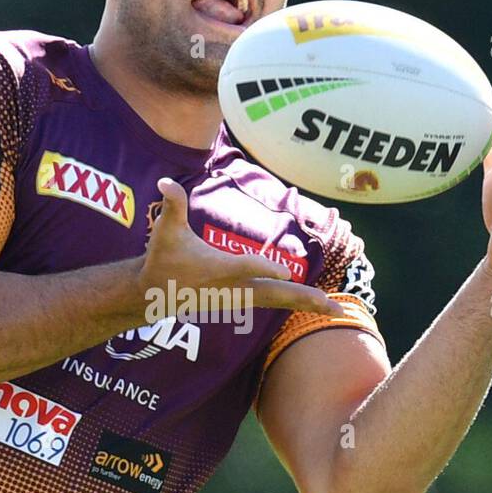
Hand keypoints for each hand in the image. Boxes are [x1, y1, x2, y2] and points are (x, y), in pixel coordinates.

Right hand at [141, 179, 343, 315]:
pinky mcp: (241, 301)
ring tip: (336, 309)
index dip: (262, 267)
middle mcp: (233, 288)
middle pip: (272, 294)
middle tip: (329, 305)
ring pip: (278, 301)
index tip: (284, 271)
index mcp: (217, 269)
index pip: (243, 268)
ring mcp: (238, 298)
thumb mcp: (165, 230)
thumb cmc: (163, 257)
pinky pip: (274, 302)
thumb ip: (172, 206)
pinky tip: (316, 305)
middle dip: (300, 297)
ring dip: (306, 303)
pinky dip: (295, 303)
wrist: (155, 293)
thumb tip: (165, 183)